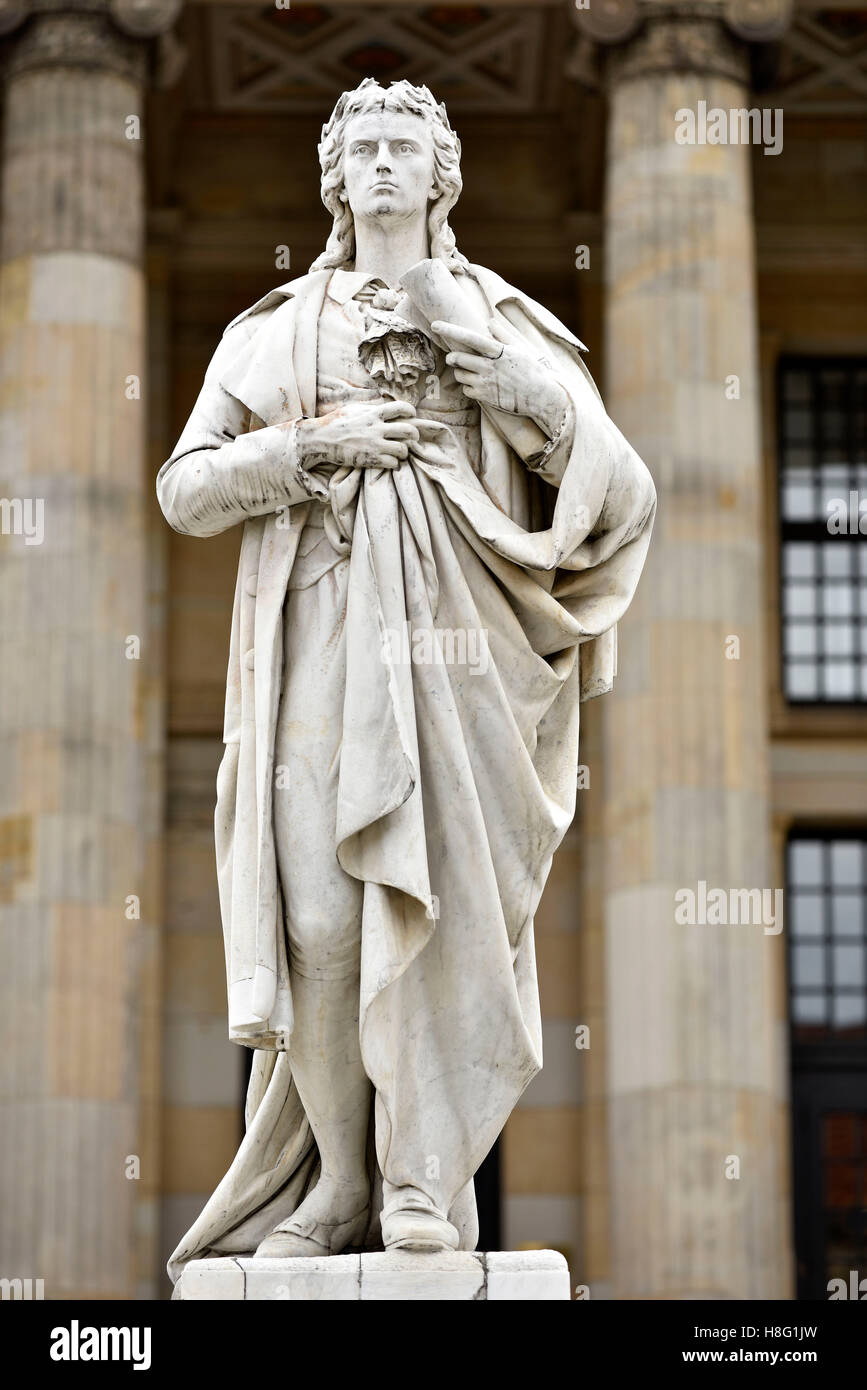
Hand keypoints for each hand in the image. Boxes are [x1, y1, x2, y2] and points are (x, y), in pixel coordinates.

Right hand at [294, 400, 418, 471]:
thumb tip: (384, 406)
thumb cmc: (336, 423)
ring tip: (400, 452)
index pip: (401, 408)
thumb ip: (371, 409)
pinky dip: (395, 464)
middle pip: (409, 431)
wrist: (321, 440)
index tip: (411, 416)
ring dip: (404, 452)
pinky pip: (394, 463)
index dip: (410, 412)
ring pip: (403, 450)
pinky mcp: (371, 460)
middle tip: (413, 438)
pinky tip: (390, 462)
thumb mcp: (354, 409)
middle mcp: (377, 429)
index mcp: (373, 414)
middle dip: (415, 435)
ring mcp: (375, 445)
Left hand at [432, 320, 567, 437]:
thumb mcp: (521, 348)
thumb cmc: (532, 370)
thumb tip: (490, 321)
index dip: (451, 330)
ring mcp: (486, 383)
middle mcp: (490, 366)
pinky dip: (468, 387)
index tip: (435, 325)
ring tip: (471, 372)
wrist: (540, 396)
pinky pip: (466, 390)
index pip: (470, 337)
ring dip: (460, 372)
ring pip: (459, 375)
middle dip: (453, 358)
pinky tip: (478, 386)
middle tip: (455, 358)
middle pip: (458, 358)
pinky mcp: (486, 398)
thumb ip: (503, 334)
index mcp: (498, 351)